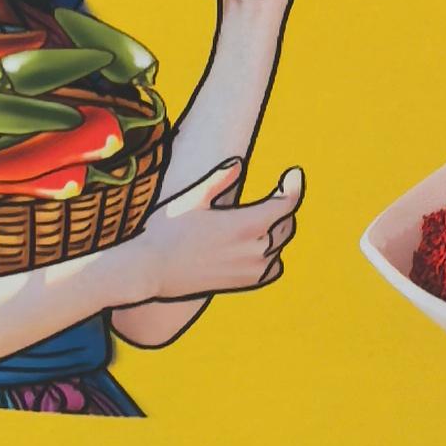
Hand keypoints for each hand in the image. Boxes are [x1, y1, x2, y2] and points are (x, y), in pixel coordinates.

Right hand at [112, 158, 302, 306]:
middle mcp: (255, 249)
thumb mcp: (193, 198)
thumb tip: (239, 162)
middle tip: (277, 192)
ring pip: (280, 245)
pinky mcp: (244, 283)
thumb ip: (220, 179)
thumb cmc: (167, 231)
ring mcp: (251, 269)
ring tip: (266, 217)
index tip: (293, 174)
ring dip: (278, 229)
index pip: (286, 203)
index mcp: (247, 224)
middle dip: (283, 205)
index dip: (294, 185)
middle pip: (286, 223)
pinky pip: (272, 268)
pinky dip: (273, 255)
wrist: (151, 270)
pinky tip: (262, 247)